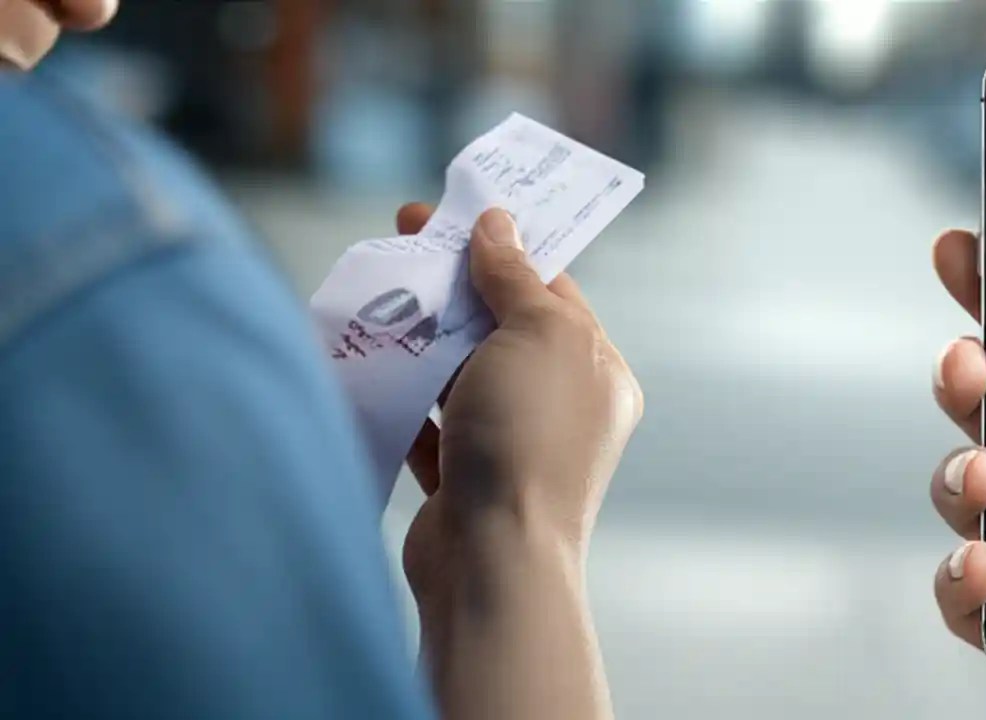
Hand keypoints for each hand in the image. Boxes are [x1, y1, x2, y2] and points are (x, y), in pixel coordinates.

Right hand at [393, 203, 640, 719]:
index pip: (552, 292)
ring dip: (423, 335)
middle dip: (454, 285)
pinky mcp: (463, 479)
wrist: (493, 558)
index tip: (450, 215)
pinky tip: (369, 355)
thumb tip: (499, 225)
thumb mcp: (536, 335)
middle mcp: (560, 407)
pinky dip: (404, 391)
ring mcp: (511, 445)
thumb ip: (515, 278)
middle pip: (502, 328)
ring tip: (377, 291)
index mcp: (596, 371)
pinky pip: (430, 422)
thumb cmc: (528, 437)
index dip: (502, 248)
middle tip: (401, 239)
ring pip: (462, 373)